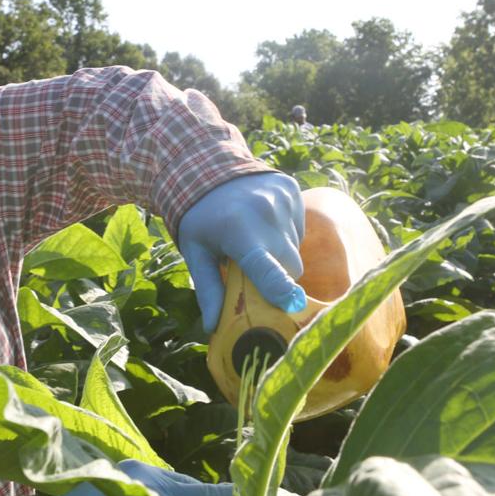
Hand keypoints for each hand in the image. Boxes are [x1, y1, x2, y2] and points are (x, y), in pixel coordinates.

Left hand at [177, 172, 306, 334]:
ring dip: (279, 255)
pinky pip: (298, 229)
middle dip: (277, 278)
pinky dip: (284, 235)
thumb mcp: (196, 251)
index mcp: (239, 232)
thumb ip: (208, 288)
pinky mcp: (293, 191)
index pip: (266, 266)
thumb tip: (214, 328)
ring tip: (255, 242)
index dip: (280, 288)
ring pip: (295, 249)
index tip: (292, 306)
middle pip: (289, 266)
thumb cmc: (200, 217)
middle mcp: (267, 214)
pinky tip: (263, 226)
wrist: (209, 167)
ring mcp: (283, 200)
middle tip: (255, 274)